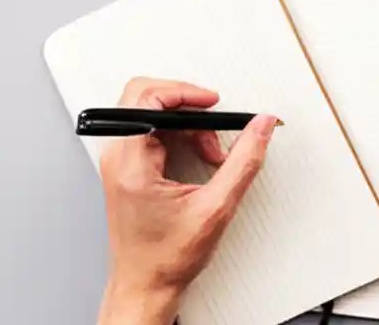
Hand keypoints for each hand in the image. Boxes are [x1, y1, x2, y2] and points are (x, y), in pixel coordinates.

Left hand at [96, 78, 278, 324]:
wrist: (146, 285)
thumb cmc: (166, 257)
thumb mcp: (216, 207)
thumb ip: (243, 160)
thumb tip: (260, 127)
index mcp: (131, 163)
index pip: (147, 98)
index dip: (185, 92)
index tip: (212, 103)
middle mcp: (118, 157)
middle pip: (148, 99)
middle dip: (189, 108)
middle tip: (214, 128)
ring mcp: (120, 162)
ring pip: (153, 116)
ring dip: (188, 127)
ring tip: (211, 154)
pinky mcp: (127, 168)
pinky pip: (152, 133)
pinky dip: (181, 138)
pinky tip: (200, 160)